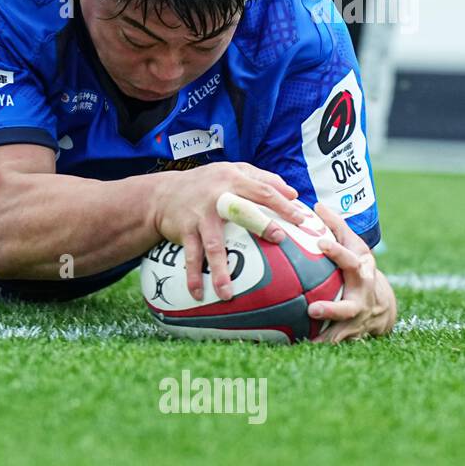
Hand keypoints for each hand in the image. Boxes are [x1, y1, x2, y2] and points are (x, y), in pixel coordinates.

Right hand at [151, 162, 310, 301]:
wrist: (163, 194)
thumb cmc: (207, 183)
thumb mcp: (234, 171)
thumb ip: (264, 178)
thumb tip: (293, 193)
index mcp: (233, 180)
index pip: (263, 190)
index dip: (283, 204)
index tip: (302, 220)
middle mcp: (217, 197)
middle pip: (242, 211)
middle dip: (260, 224)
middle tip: (279, 238)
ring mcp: (200, 216)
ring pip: (213, 245)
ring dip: (220, 269)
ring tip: (228, 294)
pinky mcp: (185, 231)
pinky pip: (191, 256)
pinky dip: (193, 275)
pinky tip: (199, 293)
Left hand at [307, 202, 396, 342]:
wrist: (382, 303)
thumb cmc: (359, 267)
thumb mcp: (354, 246)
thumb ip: (336, 226)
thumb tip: (315, 204)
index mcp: (361, 272)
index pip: (350, 260)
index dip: (337, 251)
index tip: (321, 243)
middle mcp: (361, 297)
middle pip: (349, 305)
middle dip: (332, 308)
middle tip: (312, 308)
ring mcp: (357, 318)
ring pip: (343, 331)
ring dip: (327, 336)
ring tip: (308, 341)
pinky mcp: (350, 333)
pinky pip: (335, 342)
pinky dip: (321, 346)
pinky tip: (300, 349)